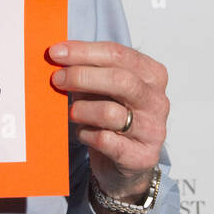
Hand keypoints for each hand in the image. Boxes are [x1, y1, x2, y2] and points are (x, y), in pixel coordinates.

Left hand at [48, 40, 168, 207]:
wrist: (124, 161)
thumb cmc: (111, 117)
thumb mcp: (102, 88)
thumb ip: (87, 70)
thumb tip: (57, 56)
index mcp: (151, 75)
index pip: (118, 54)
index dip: (83, 51)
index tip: (56, 52)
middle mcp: (157, 100)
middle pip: (120, 79)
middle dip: (82, 76)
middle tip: (57, 79)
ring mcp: (153, 129)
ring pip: (111, 112)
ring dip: (82, 110)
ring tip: (72, 112)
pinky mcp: (142, 156)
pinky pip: (106, 140)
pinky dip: (87, 134)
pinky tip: (83, 133)